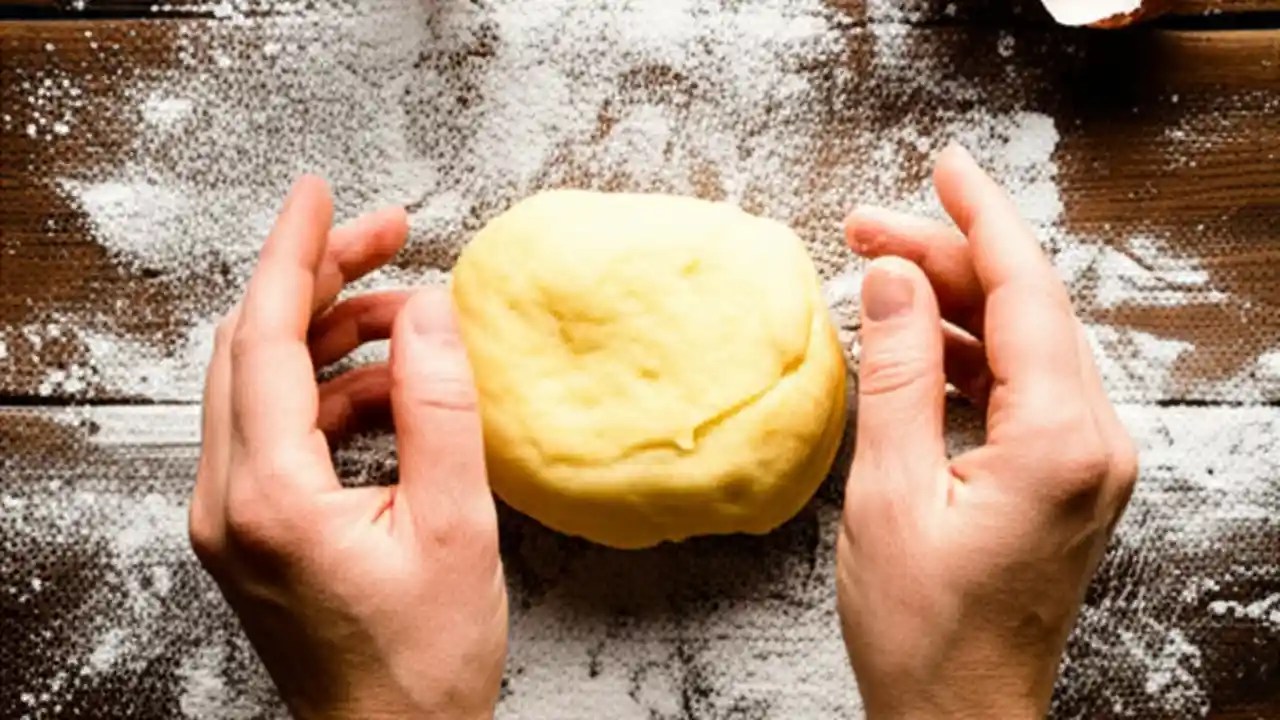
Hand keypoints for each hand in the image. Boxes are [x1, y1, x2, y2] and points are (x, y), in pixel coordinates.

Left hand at [189, 177, 507, 719]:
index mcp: (271, 498)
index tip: (318, 194)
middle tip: (388, 238)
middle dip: (317, 281)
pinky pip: (277, 427)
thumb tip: (429, 310)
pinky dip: (331, 391)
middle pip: (250, 347)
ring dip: (329, 336)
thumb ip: (440, 408)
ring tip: (409, 318)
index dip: (293, 253)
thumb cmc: (425, 662)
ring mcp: (231, 517)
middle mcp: (228, 502)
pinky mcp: (251, 528)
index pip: (262, 338)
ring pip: (260, 382)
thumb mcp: (457, 527)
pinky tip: (394, 391)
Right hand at [836, 146, 1137, 718]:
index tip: (944, 166)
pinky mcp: (1065, 480)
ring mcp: (1086, 464)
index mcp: (1060, 442)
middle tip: (864, 229)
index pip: (1025, 293)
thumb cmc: (922, 629)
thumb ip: (896, 374)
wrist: (958, 718)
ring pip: (1022, 345)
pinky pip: (1020, 388)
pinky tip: (911, 344)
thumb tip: (892, 277)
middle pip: (1025, 311)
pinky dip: (965, 356)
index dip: (979, 220)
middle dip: (945, 259)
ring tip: (874, 276)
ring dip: (951, 305)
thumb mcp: (889, 493)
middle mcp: (1093, 444)